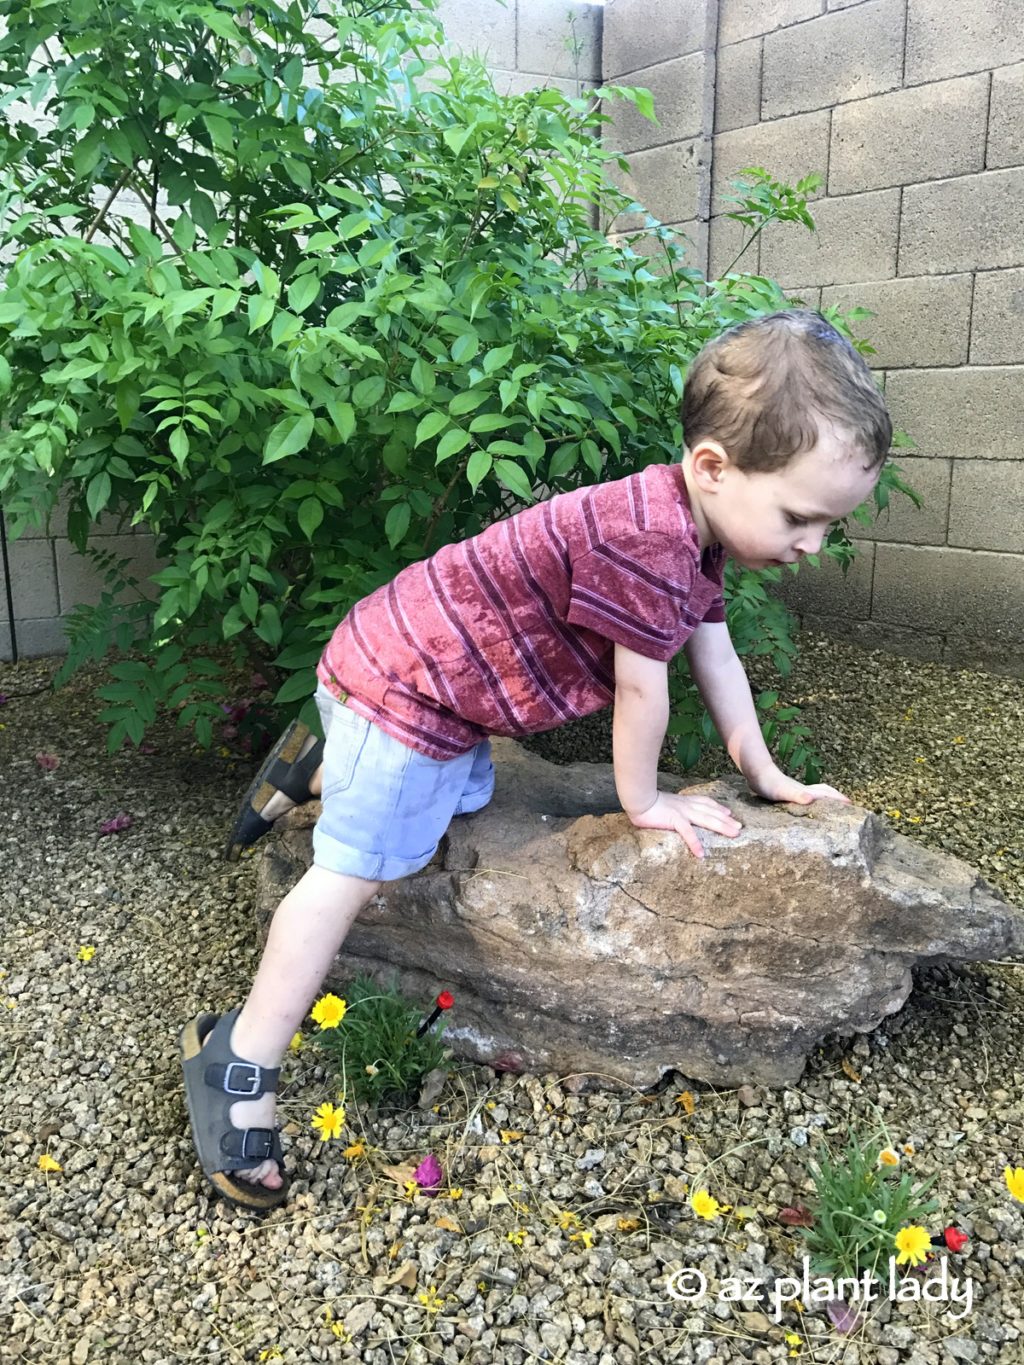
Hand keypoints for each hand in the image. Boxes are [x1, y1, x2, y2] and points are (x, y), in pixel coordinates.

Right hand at [626, 792, 742, 859]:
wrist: (638, 799)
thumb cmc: (647, 801)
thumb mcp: (665, 803)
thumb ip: (674, 806)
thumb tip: (676, 812)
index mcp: (684, 802)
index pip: (705, 803)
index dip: (718, 808)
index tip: (729, 813)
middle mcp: (687, 806)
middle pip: (711, 812)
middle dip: (727, 820)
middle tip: (740, 827)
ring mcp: (682, 812)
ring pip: (707, 819)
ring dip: (721, 827)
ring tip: (734, 835)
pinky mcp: (674, 820)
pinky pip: (687, 833)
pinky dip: (695, 843)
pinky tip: (701, 854)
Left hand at [748, 765, 849, 805]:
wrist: (757, 772)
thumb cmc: (769, 784)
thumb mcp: (783, 792)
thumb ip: (797, 795)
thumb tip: (810, 799)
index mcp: (807, 791)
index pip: (828, 794)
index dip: (840, 799)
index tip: (852, 804)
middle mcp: (805, 790)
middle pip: (826, 792)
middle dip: (838, 798)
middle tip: (849, 806)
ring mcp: (797, 790)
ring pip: (818, 793)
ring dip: (828, 798)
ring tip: (834, 806)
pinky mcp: (789, 792)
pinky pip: (807, 796)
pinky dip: (814, 800)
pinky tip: (809, 805)